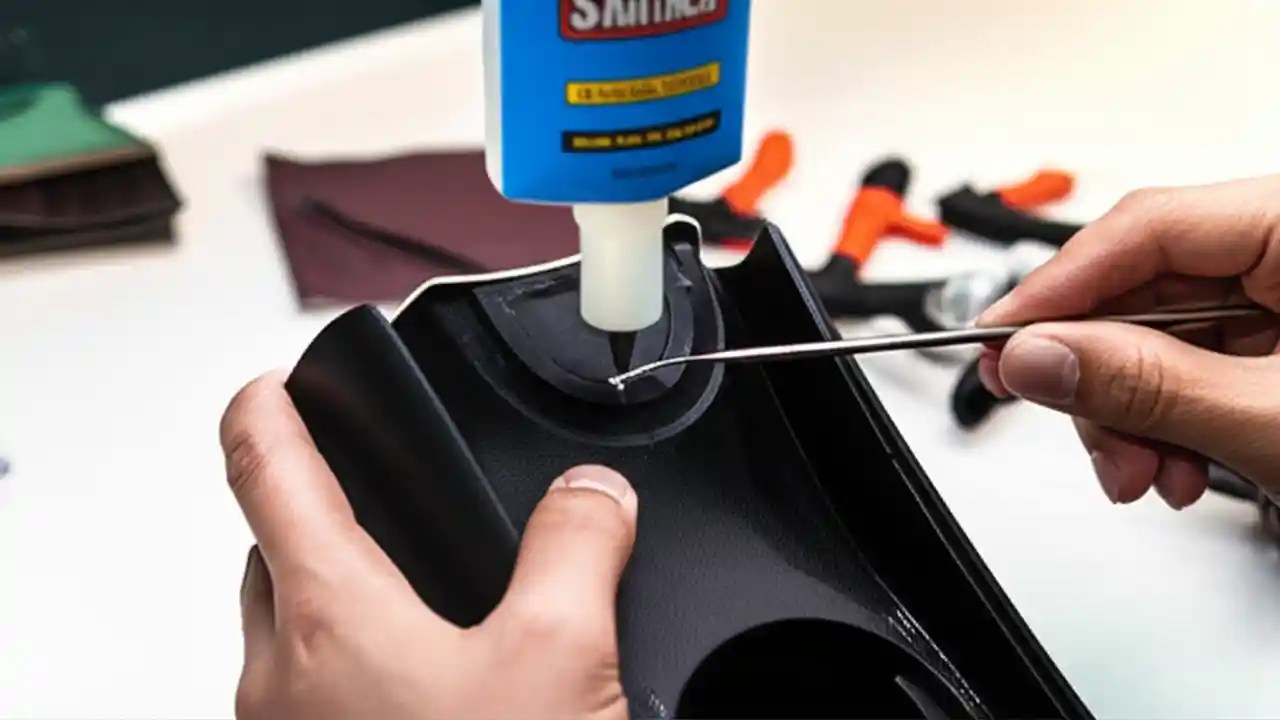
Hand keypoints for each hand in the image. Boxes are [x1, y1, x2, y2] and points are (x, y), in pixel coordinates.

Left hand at [219, 372, 638, 719]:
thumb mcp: (562, 656)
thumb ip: (577, 548)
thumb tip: (590, 494)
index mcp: (328, 618)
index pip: (263, 469)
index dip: (267, 406)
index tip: (277, 381)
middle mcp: (280, 678)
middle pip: (270, 552)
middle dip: (313, 509)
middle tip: (366, 490)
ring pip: (284, 628)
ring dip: (327, 591)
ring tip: (405, 589)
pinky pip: (303, 692)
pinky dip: (342, 660)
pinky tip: (422, 682)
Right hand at [976, 176, 1279, 506]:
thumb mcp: (1271, 418)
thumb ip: (1150, 385)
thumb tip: (1038, 357)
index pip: (1146, 227)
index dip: (1058, 289)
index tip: (998, 343)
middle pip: (1143, 289)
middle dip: (1103, 382)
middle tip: (1082, 436)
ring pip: (1159, 337)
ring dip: (1132, 417)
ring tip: (1145, 475)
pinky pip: (1195, 366)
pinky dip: (1170, 423)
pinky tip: (1177, 467)